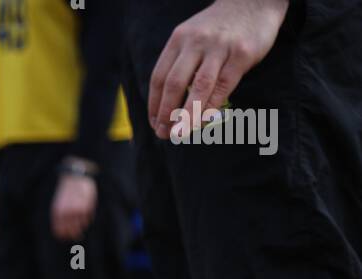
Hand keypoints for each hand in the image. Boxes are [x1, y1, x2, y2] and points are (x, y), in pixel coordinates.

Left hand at [51, 174, 97, 240]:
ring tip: (81, 216)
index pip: (60, 233)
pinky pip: (89, 220)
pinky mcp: (87, 208)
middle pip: (72, 233)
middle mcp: (67, 214)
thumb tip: (64, 233)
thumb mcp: (58, 204)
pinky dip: (88, 218)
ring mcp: (77, 212)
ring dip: (82, 225)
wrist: (75, 176)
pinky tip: (86, 210)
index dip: (64, 237)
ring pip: (82, 227)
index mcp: (58, 213)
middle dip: (75, 235)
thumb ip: (60, 218)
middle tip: (78, 235)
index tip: (67, 238)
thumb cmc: (66, 191)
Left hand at [149, 0, 289, 139]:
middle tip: (165, 135)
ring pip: (199, 87)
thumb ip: (180, 63)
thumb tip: (167, 104)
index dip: (155, 105)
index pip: (159, 77)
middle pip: (175, 83)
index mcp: (179, 39)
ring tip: (181, 135)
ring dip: (187, 115)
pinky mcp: (242, 54)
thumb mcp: (192, 37)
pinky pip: (224, 85)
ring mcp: (220, 47)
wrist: (254, 0)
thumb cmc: (219, 28)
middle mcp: (196, 41)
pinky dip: (212, 106)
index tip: (155, 124)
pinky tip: (205, 121)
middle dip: (167, 113)